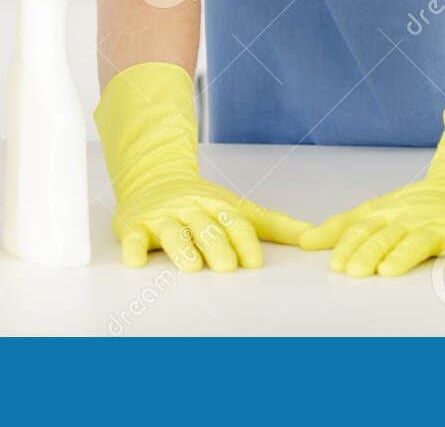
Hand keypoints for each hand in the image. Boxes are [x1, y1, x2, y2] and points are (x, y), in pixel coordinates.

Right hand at [110, 170, 308, 272]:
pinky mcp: (134, 225)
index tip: (253, 263)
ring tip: (191, 267)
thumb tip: (313, 237)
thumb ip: (274, 225)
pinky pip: (132, 236)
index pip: (235, 223)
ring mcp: (162, 216)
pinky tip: (136, 261)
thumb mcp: (238, 208)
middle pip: (206, 229)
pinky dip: (133, 248)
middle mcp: (191, 209)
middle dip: (216, 247)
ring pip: (172, 233)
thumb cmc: (202, 202)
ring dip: (181, 249)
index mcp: (219, 206)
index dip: (244, 242)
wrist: (152, 177)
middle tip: (225, 267)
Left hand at [299, 91, 444, 276]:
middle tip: (355, 272)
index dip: (349, 245)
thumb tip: (303, 242)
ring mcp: (438, 225)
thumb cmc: (416, 207)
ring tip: (389, 271)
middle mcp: (409, 218)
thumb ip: (341, 228)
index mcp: (385, 214)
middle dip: (369, 252)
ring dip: (404, 255)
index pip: (363, 228)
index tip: (336, 265)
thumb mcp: (376, 212)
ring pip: (419, 241)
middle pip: (387, 235)